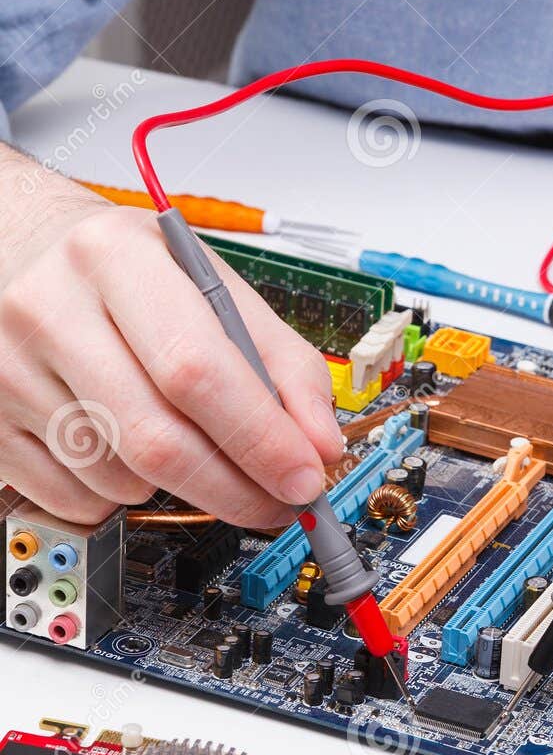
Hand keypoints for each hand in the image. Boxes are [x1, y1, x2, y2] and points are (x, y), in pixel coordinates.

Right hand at [0, 165, 343, 527]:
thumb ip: (280, 360)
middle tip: (277, 502)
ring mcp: (8, 371)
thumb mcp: (208, 283)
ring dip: (176, 486)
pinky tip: (126, 449)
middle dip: (236, 488)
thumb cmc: (122, 273)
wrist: (17, 252)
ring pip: (120, 479)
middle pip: (158, 439)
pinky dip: (121, 495)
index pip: (196, 369)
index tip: (305, 477)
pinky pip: (79, 500)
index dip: (260, 438)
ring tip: (185, 442)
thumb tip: (320, 446)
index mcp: (115, 258)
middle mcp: (49, 310)